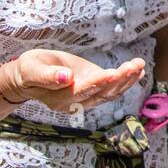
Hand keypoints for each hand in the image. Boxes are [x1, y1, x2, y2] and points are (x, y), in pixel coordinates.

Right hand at [0, 49, 146, 112]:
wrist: (29, 77)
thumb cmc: (28, 70)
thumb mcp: (31, 69)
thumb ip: (47, 76)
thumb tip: (66, 77)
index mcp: (59, 99)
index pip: (82, 91)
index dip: (98, 83)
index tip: (112, 73)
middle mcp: (76, 103)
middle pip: (101, 93)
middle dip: (119, 79)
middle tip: (133, 65)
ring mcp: (86, 98)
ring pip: (110, 93)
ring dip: (127, 79)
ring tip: (139, 64)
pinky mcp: (93, 91)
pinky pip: (112, 89)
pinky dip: (126, 81)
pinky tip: (138, 71)